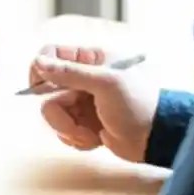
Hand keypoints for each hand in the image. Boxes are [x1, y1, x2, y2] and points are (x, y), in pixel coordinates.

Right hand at [28, 46, 159, 162]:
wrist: (156, 138)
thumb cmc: (137, 104)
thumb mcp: (105, 84)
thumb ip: (70, 72)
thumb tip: (38, 62)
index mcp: (90, 60)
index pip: (52, 54)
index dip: (40, 68)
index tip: (37, 87)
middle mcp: (82, 79)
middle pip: (47, 90)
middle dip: (59, 113)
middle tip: (74, 124)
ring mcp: (81, 102)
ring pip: (53, 113)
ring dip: (68, 128)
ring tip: (90, 135)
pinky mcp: (83, 124)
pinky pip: (63, 130)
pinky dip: (76, 138)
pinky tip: (95, 140)